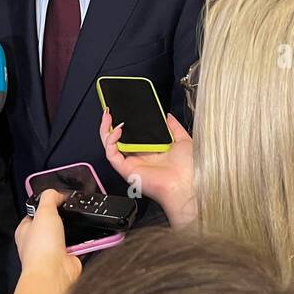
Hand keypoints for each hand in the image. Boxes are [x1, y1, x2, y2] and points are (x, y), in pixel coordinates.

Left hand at [12, 189, 81, 293]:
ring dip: (78, 230)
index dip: (47, 204)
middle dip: (65, 218)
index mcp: (27, 230)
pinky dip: (87, 242)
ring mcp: (54, 251)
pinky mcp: (69, 258)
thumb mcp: (44, 211)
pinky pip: (81, 246)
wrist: (53, 274)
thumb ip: (50, 198)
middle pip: (55, 223)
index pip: (36, 212)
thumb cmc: (40, 248)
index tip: (59, 198)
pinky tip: (88, 238)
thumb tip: (58, 194)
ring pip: (70, 234)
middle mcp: (39, 242)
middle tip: (72, 212)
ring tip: (82, 223)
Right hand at [100, 109, 196, 228]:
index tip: (121, 110)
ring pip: (110, 146)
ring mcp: (131, 163)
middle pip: (116, 140)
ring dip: (105, 129)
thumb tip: (167, 116)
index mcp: (150, 151)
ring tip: (108, 116)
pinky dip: (110, 141)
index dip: (124, 123)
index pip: (131, 135)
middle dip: (109, 124)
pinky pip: (111, 154)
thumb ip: (174, 127)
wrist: (188, 183)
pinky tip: (117, 130)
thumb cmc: (188, 168)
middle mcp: (138, 157)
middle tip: (109, 111)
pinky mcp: (126, 169)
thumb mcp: (183, 140)